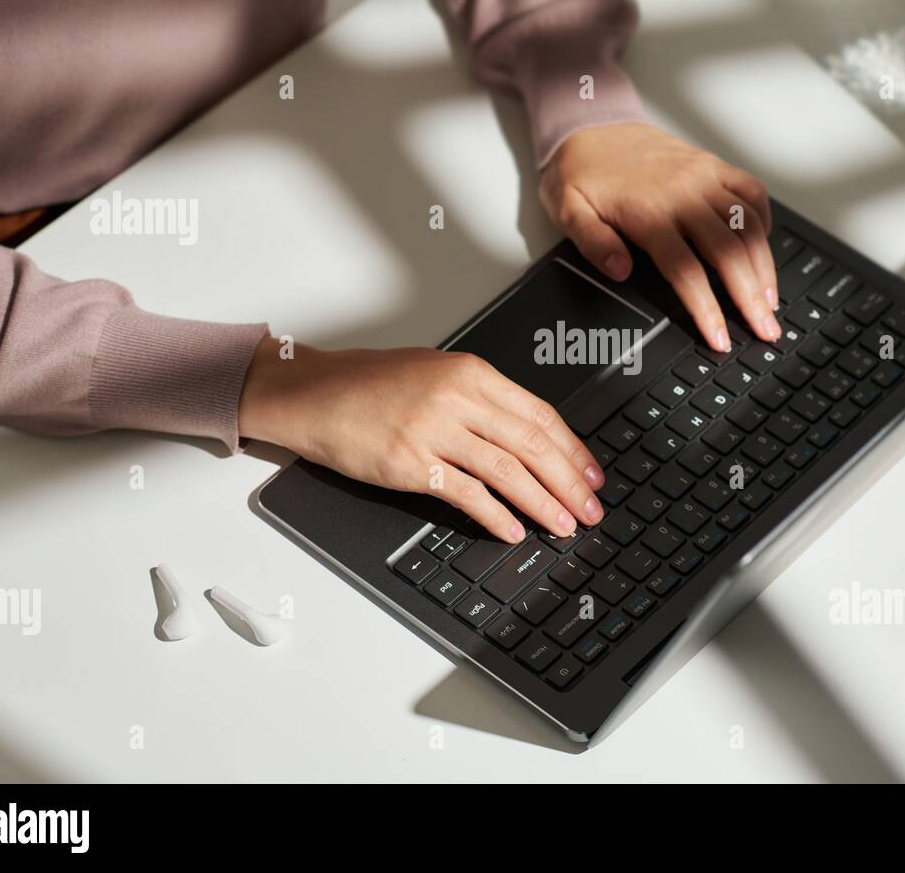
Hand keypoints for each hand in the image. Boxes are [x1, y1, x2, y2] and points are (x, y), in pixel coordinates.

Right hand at [238, 339, 605, 541]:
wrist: (313, 393)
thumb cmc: (370, 385)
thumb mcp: (436, 374)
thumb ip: (481, 399)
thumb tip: (527, 435)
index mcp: (472, 374)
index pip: (540, 415)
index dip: (573, 450)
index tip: (592, 475)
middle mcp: (459, 398)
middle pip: (533, 445)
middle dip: (569, 483)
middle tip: (591, 510)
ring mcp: (434, 430)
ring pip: (508, 472)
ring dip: (543, 504)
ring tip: (564, 526)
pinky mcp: (410, 462)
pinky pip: (467, 494)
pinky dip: (496, 517)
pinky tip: (513, 531)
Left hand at [540, 123, 779, 351]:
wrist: (591, 125)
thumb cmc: (581, 174)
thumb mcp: (568, 211)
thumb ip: (593, 244)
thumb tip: (619, 271)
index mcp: (648, 212)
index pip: (688, 272)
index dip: (708, 310)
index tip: (721, 339)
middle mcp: (683, 192)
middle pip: (729, 253)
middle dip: (752, 298)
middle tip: (766, 330)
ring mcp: (703, 176)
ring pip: (748, 226)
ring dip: (764, 266)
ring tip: (770, 300)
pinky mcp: (713, 165)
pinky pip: (751, 192)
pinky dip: (764, 222)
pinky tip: (763, 248)